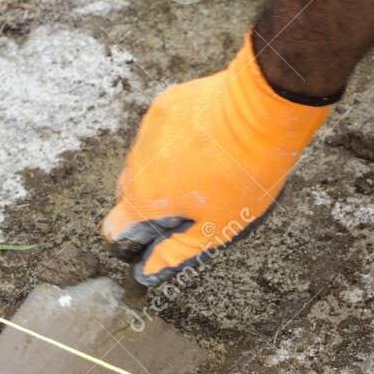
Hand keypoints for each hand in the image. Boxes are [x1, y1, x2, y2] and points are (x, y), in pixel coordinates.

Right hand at [102, 33, 334, 285]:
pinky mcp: (165, 105)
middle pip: (128, 193)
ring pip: (145, 161)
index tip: (156, 237)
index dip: (132, 239)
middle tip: (190, 206)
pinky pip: (161, 133)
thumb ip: (178, 250)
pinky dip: (176, 142)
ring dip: (164, 171)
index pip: (114, 228)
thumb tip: (150, 268)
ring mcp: (148, 129)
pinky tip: (207, 143)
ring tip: (205, 171)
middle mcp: (136, 162)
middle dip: (151, 205)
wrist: (259, 113)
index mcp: (144, 197)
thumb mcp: (217, 227)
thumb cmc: (242, 175)